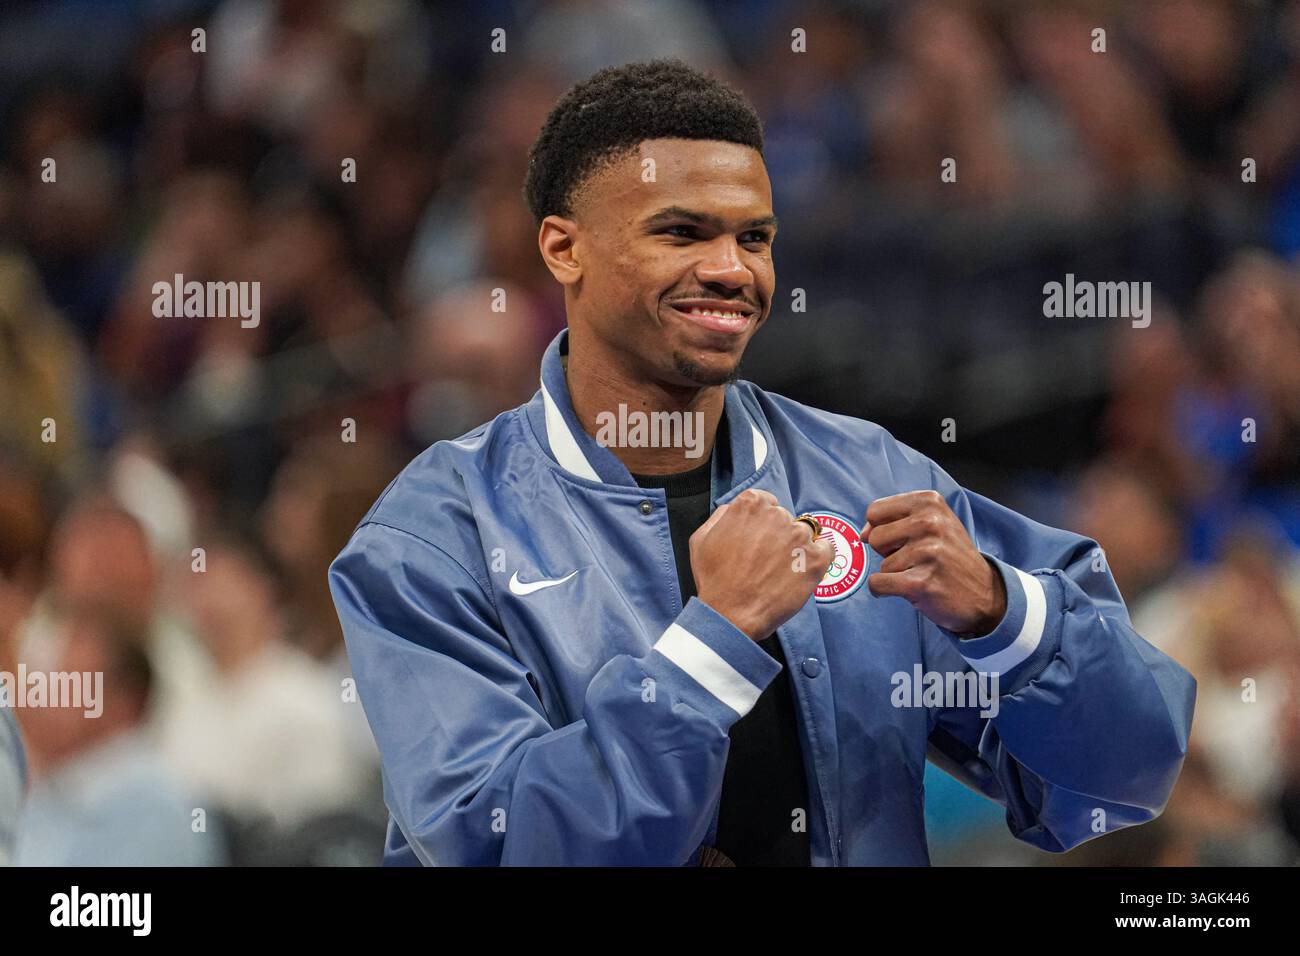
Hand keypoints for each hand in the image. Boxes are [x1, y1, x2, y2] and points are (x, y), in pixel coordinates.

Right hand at [691, 489, 834, 640]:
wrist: (731, 615)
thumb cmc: (714, 580)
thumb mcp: (702, 538)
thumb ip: (722, 515)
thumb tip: (736, 509)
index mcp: (750, 504)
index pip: (766, 503)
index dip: (762, 524)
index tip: (759, 540)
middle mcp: (777, 514)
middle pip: (784, 518)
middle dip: (778, 536)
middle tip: (765, 561)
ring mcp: (798, 536)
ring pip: (804, 534)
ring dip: (796, 549)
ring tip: (780, 572)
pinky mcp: (816, 558)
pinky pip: (826, 549)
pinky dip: (818, 558)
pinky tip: (802, 571)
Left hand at [863, 490, 1006, 636]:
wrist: (985, 593)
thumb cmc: (950, 556)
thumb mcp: (932, 524)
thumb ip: (894, 519)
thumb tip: (862, 533)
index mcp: (929, 502)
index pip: (874, 511)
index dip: (882, 529)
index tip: (904, 539)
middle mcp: (930, 522)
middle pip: (874, 537)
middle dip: (888, 552)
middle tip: (916, 559)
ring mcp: (927, 552)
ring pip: (880, 564)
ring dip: (896, 573)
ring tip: (922, 572)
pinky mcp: (921, 582)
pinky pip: (878, 584)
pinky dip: (884, 591)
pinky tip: (910, 589)